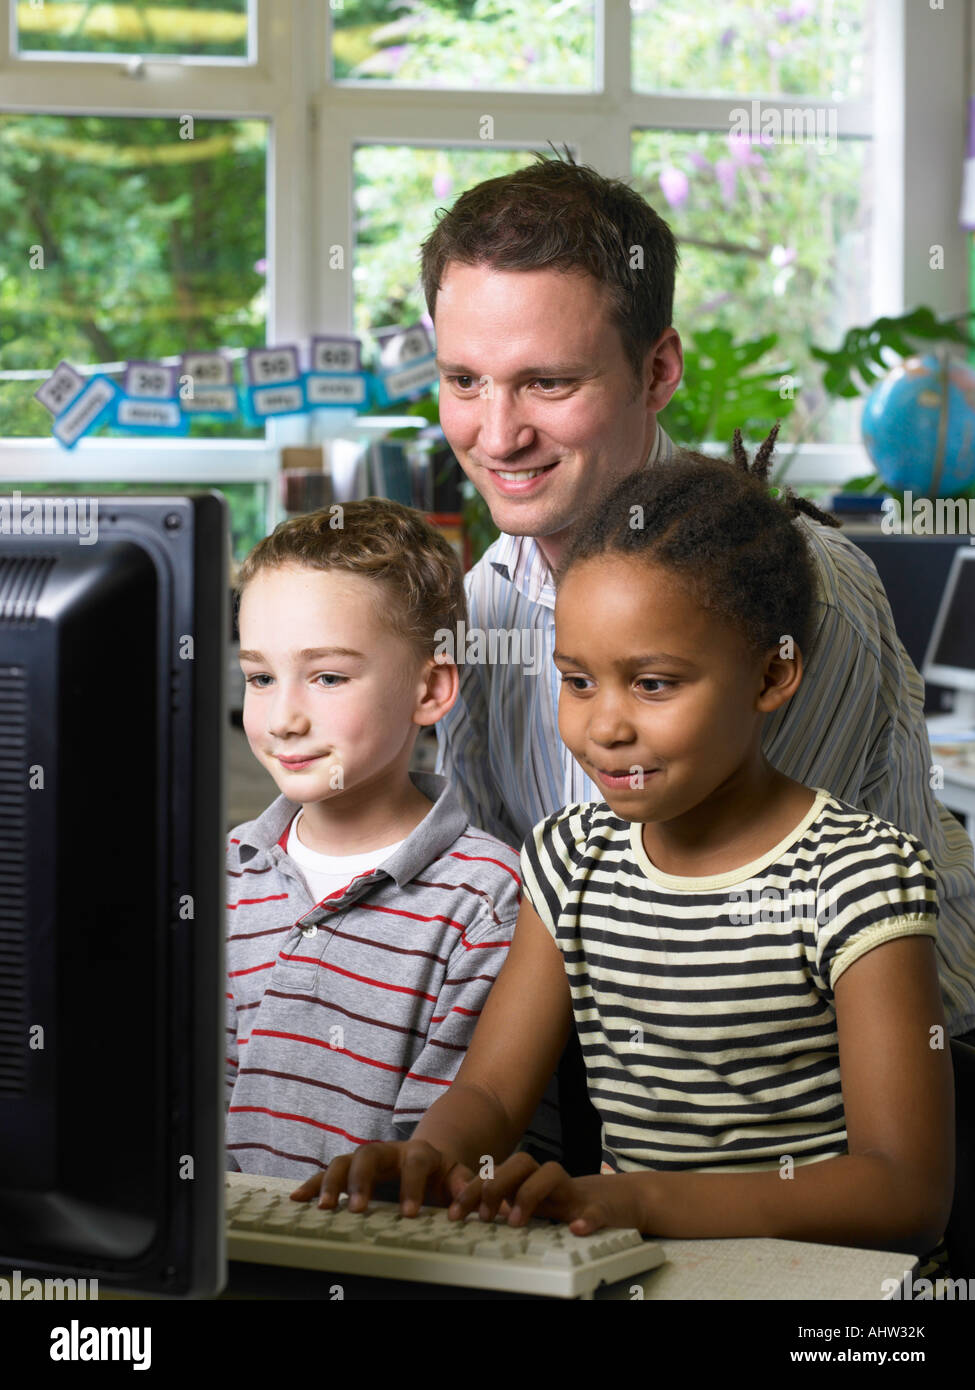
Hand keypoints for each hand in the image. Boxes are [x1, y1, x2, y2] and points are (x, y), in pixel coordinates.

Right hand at [290, 1140, 473, 1215]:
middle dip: (363, 1180)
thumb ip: (466, 1189)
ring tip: (326, 1208)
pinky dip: (312, 1184)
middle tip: (359, 1209)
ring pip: (344, 1161)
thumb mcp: (459, 1177)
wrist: (426, 1158)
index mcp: (420, 1152)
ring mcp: (366, 1160)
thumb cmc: (442, 1174)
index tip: (410, 1214)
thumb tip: (465, 1210)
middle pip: (371, 1154)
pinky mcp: (349, 1172)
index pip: (416, 1163)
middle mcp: (389, 1151)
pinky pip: (326, 1174)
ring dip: (332, 1183)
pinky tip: (298, 1198)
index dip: (413, 1186)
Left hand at [450, 1154, 646, 1234]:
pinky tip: (578, 1228)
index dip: (474, 1188)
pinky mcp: (603, 1209)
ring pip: (552, 1175)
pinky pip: (595, 1210)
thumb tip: (466, 1212)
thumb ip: (506, 1205)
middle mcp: (549, 1180)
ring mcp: (575, 1192)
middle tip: (481, 1214)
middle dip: (496, 1184)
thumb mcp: (535, 1207)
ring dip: (530, 1194)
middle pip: (520, 1163)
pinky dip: (587, 1218)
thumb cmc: (568, 1206)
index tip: (454, 1212)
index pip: (498, 1172)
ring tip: (516, 1221)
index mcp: (529, 1181)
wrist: (621, 1203)